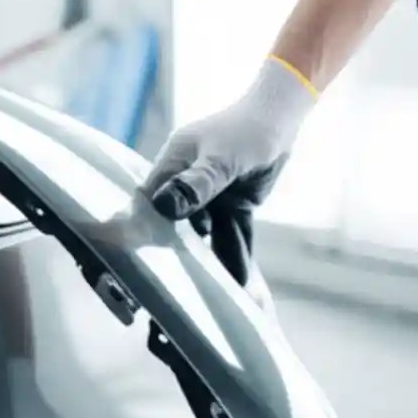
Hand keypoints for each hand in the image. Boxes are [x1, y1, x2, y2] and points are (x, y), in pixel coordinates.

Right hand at [143, 56, 315, 286]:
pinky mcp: (232, 208)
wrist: (282, 118)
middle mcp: (184, 185)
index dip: (140, 232)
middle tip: (171, 292)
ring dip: (210, 264)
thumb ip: (194, 185)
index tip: (135, 264)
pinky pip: (231, 236)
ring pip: (206, 237)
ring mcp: (209, 198)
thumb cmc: (247, 130)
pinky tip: (238, 286)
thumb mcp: (221, 159)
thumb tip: (164, 206)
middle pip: (175, 226)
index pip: (149, 204)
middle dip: (174, 256)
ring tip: (208, 300)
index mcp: (171, 167)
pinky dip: (236, 257)